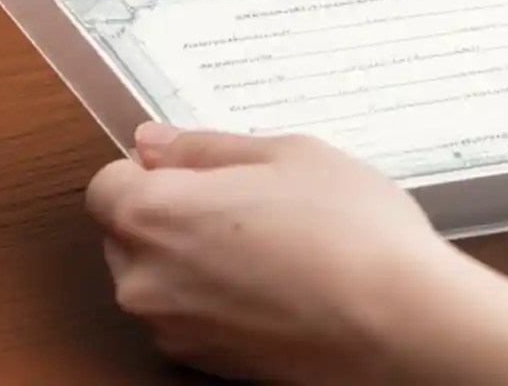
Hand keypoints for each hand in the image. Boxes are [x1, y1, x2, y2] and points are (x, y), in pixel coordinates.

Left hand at [84, 123, 455, 382]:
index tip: (196, 167)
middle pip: (125, 234)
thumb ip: (204, 148)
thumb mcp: (283, 154)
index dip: (149, 168)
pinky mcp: (206, 365)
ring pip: (159, 279)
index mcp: (151, 216)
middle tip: (246, 201)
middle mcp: (145, 281)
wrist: (401, 323)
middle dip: (168, 213)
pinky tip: (276, 283)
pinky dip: (216, 299)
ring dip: (192, 258)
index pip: (106, 184)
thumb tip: (153, 143)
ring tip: (270, 244)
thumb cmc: (350, 232)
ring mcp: (174, 331)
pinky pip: (190, 317)